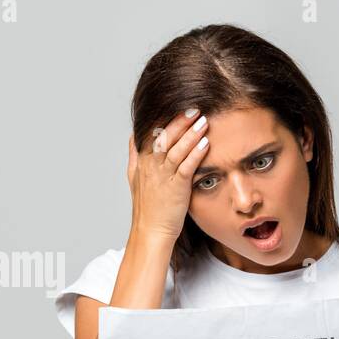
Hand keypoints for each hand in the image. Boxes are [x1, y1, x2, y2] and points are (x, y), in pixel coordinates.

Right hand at [127, 107, 211, 240]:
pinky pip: (186, 167)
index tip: (177, 107)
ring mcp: (162, 176)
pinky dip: (195, 154)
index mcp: (142, 161)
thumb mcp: (134, 177)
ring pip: (175, 149)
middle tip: (194, 108)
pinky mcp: (175, 188)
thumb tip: (133, 135)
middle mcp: (150, 166)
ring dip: (190, 134)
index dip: (165, 119)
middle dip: (180, 121)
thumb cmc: (147, 207)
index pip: (152, 133)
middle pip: (164, 137)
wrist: (150, 231)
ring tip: (204, 121)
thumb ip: (134, 154)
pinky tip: (205, 143)